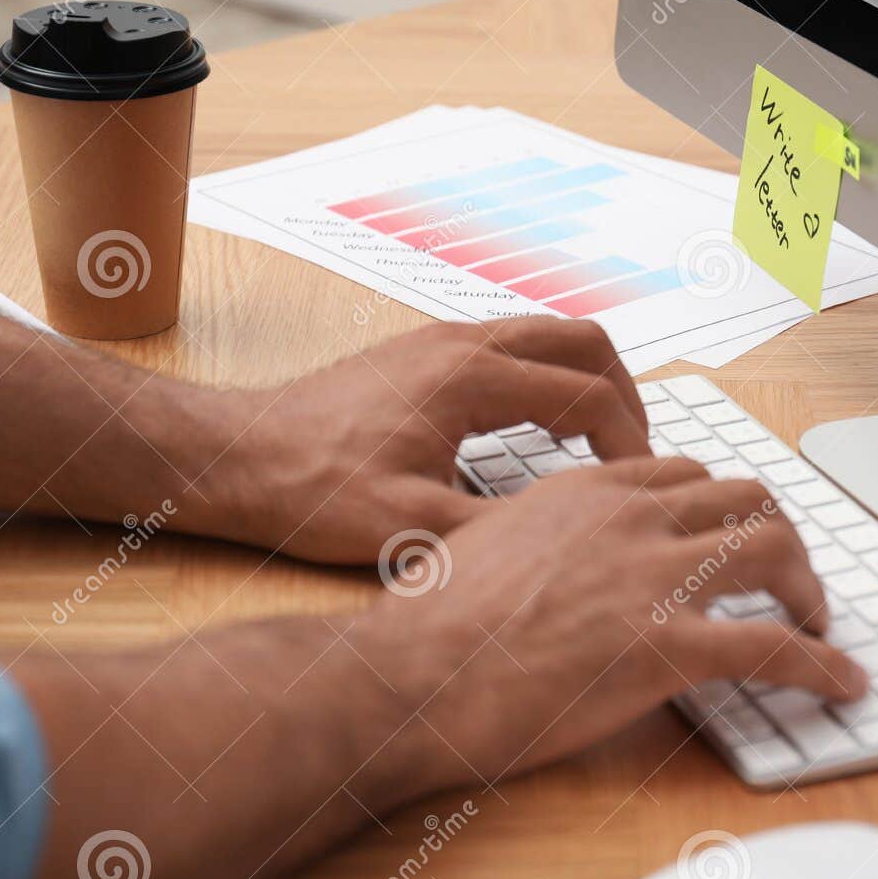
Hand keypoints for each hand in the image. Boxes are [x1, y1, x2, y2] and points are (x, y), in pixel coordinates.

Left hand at [205, 319, 649, 563]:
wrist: (235, 456)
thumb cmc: (310, 490)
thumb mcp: (407, 529)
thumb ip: (495, 533)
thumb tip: (568, 544)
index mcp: (469, 377)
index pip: (588, 395)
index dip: (631, 443)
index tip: (642, 488)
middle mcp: (461, 342)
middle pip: (584, 340)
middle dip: (625, 395)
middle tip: (638, 455)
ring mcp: (440, 339)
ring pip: (549, 334)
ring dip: (588, 381)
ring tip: (602, 445)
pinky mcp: (422, 352)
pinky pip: (513, 346)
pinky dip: (549, 379)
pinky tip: (540, 434)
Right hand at [354, 458, 866, 787]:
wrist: (404, 676)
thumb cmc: (425, 627)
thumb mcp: (480, 547)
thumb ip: (535, 539)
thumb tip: (550, 565)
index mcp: (583, 492)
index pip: (682, 474)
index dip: (721, 505)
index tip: (731, 533)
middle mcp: (627, 516)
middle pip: (742, 497)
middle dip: (779, 533)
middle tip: (787, 574)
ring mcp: (650, 576)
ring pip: (772, 549)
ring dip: (808, 585)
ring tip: (816, 620)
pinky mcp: (665, 645)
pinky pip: (772, 647)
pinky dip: (820, 664)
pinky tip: (840, 681)